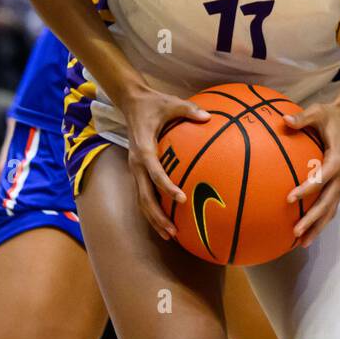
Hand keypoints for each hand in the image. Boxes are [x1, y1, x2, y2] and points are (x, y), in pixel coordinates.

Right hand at [120, 84, 210, 239]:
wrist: (131, 103)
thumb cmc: (154, 104)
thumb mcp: (171, 103)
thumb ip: (189, 110)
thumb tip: (208, 117)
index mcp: (143, 149)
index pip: (154, 172)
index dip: (166, 187)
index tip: (181, 199)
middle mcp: (136, 163)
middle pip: (143, 196)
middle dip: (157, 216)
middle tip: (173, 231)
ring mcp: (135, 169)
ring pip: (141, 200)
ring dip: (153, 218)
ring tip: (170, 235)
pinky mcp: (137, 171)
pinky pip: (144, 194)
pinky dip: (153, 210)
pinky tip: (167, 221)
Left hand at [284, 100, 339, 246]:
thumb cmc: (328, 116)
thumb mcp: (317, 111)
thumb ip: (302, 118)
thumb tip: (284, 119)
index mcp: (337, 158)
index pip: (324, 176)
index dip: (309, 188)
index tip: (289, 197)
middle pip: (329, 202)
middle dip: (313, 218)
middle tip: (295, 231)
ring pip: (330, 210)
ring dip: (317, 226)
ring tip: (301, 243)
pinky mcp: (336, 186)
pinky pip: (328, 207)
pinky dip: (318, 221)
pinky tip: (304, 232)